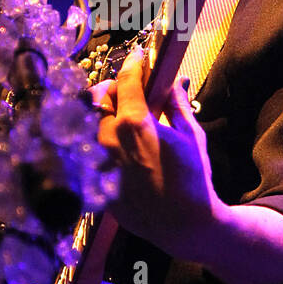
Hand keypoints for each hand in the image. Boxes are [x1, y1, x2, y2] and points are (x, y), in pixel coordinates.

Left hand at [90, 45, 219, 261]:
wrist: (184, 225)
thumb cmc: (193, 179)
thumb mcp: (191, 136)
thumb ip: (176, 104)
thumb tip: (174, 82)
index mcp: (133, 123)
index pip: (126, 80)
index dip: (134, 64)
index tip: (139, 58)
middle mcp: (107, 139)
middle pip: (100, 99)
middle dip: (114, 89)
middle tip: (129, 91)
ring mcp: (97, 162)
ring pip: (89, 125)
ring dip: (103, 116)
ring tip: (121, 118)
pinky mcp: (95, 181)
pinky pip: (90, 152)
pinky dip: (101, 143)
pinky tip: (118, 147)